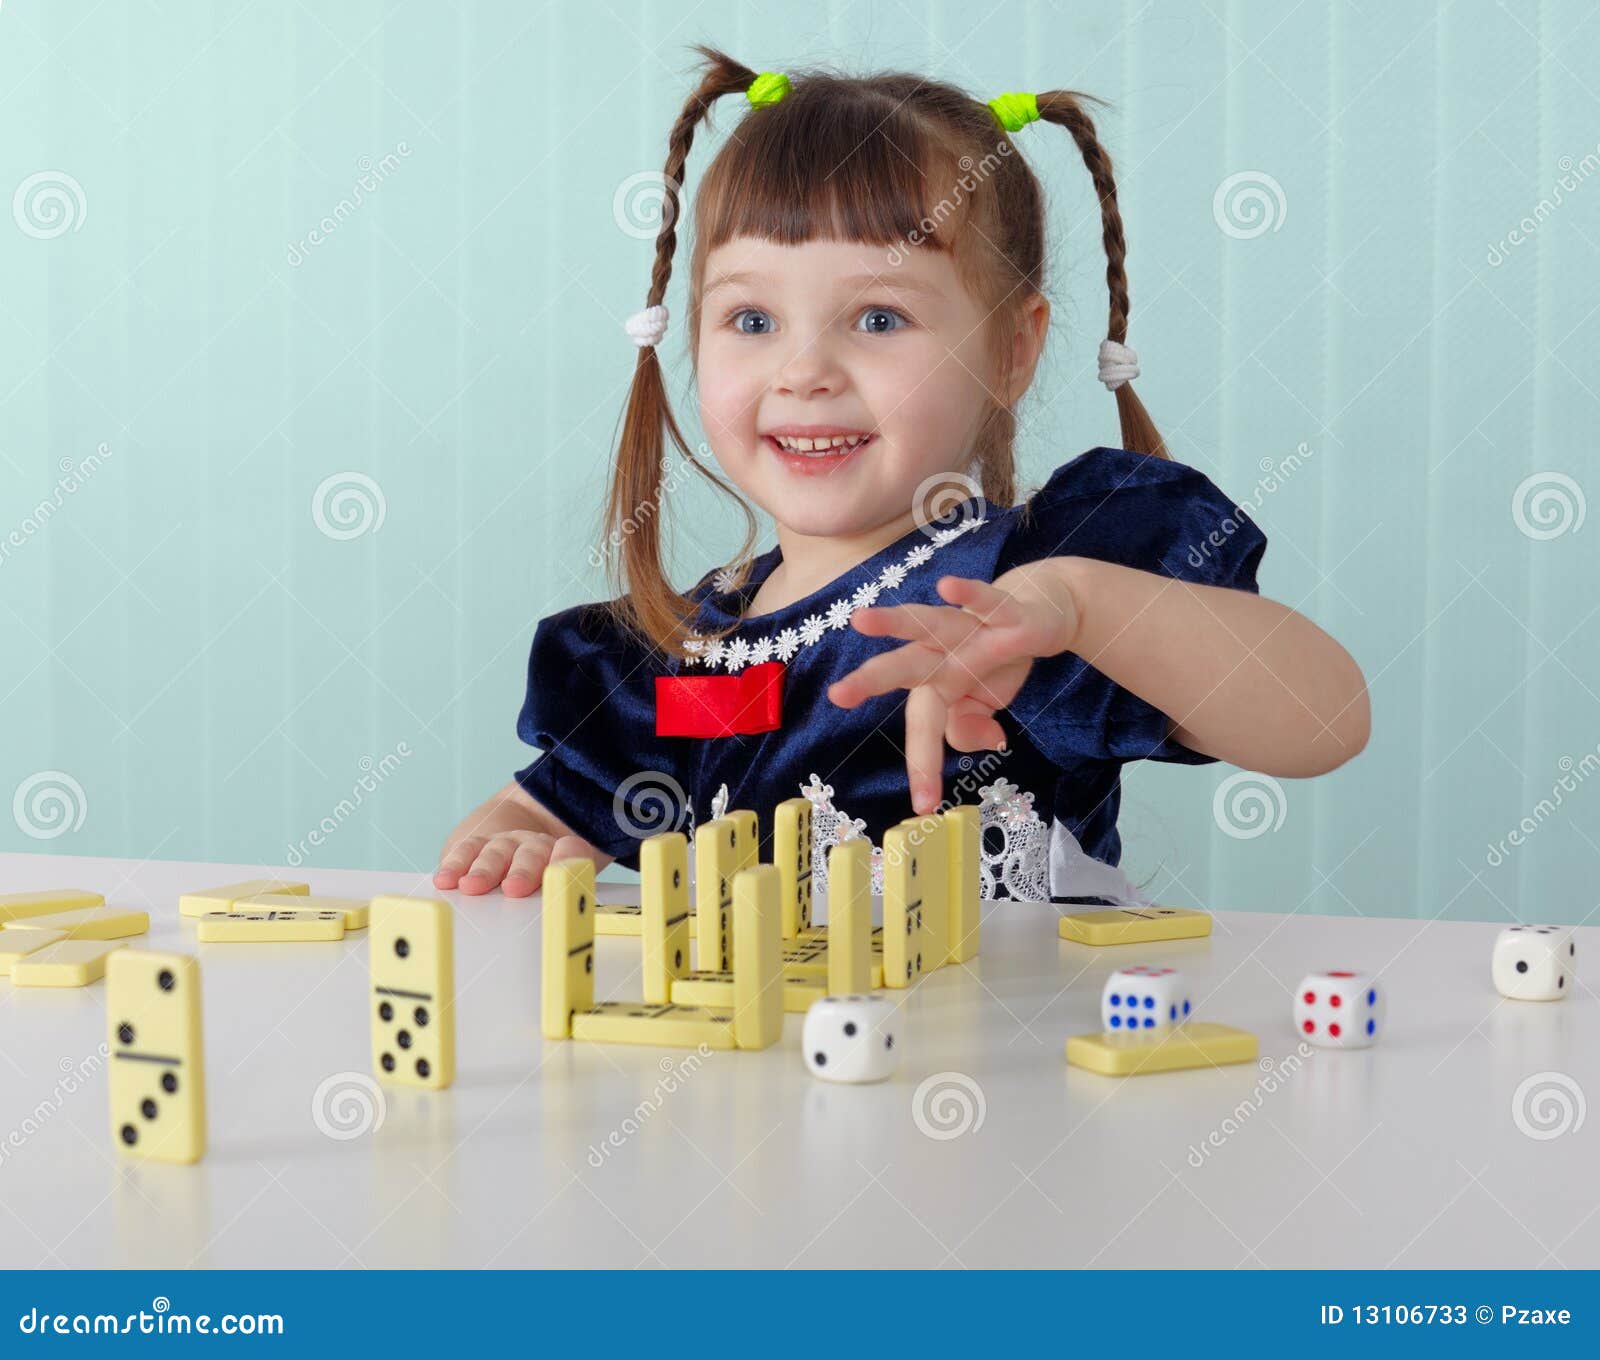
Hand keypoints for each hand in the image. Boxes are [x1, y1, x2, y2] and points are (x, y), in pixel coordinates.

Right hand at [434, 828, 605, 897]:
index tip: (561, 877)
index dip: (567, 861)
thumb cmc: (538, 881)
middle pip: (532, 854)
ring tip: (471, 886)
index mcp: (560, 857)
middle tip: (513, 888)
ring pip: (498, 851)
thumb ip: (558, 905)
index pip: (571, 851)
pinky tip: (446, 879)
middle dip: (523, 871)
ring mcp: (507, 843)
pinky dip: (456, 864)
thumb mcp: (555, 890)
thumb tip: (556, 935)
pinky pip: (468, 850)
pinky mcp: (479, 844)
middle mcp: (534, 847)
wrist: (523, 824)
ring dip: (485, 869)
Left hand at [826, 559, 1081, 813]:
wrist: (1039, 607)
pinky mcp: (1003, 613)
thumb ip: (970, 727)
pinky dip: (969, 593)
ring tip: (860, 619)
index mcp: (933, 678)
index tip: (922, 806)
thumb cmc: (996, 657)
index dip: (924, 765)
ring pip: (929, 623)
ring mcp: (969, 629)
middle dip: (870, 680)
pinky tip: (946, 585)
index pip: (923, 725)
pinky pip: (986, 602)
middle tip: (836, 694)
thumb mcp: (985, 703)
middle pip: (902, 667)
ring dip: (895, 622)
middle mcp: (941, 650)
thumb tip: (986, 739)